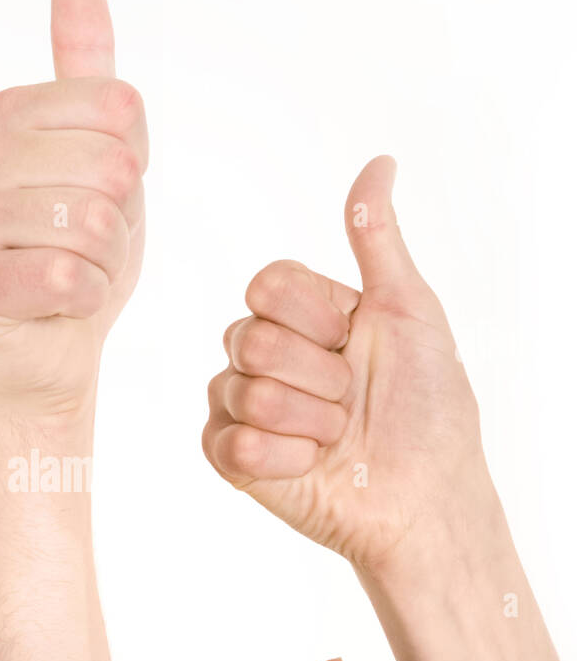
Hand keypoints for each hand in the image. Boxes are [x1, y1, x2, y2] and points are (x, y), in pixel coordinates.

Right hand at [0, 0, 147, 417]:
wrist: (48, 354)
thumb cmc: (75, 255)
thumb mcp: (101, 156)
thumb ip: (88, 73)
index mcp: (1, 119)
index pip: (116, 107)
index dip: (132, 166)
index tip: (100, 198)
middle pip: (107, 166)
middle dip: (121, 222)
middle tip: (88, 250)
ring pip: (89, 223)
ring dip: (106, 264)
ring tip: (75, 277)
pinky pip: (67, 275)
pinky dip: (87, 300)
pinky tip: (60, 307)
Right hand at [203, 158, 491, 575]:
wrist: (426, 497)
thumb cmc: (429, 411)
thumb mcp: (410, 312)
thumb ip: (378, 239)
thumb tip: (379, 163)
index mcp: (302, 316)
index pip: (267, 284)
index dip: (314, 315)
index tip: (352, 339)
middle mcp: (265, 354)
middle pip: (250, 336)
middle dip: (319, 375)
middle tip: (351, 400)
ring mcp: (242, 406)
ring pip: (242, 390)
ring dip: (310, 421)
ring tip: (337, 439)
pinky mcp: (231, 457)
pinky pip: (232, 441)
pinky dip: (285, 458)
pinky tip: (313, 466)